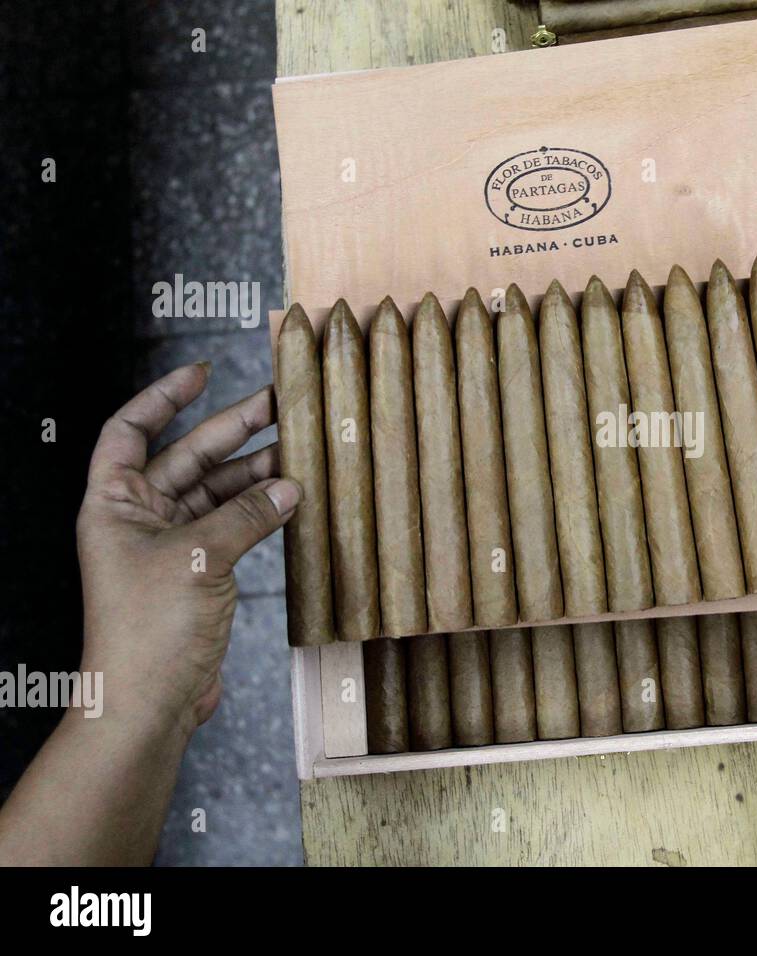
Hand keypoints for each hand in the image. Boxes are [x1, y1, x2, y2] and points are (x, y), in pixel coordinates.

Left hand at [76, 363, 298, 738]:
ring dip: (258, 474)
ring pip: (219, 492)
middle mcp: (140, 518)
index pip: (131, 430)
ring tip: (302, 452)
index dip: (164, 397)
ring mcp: (172, 546)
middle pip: (188, 456)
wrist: (149, 702)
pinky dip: (263, 512)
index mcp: (114, 503)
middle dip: (233, 430)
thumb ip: (247, 515)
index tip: (202, 372)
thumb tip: (291, 485)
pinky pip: (235, 526)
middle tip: (280, 404)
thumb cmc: (149, 628)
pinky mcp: (201, 573)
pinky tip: (295, 499)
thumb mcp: (199, 557)